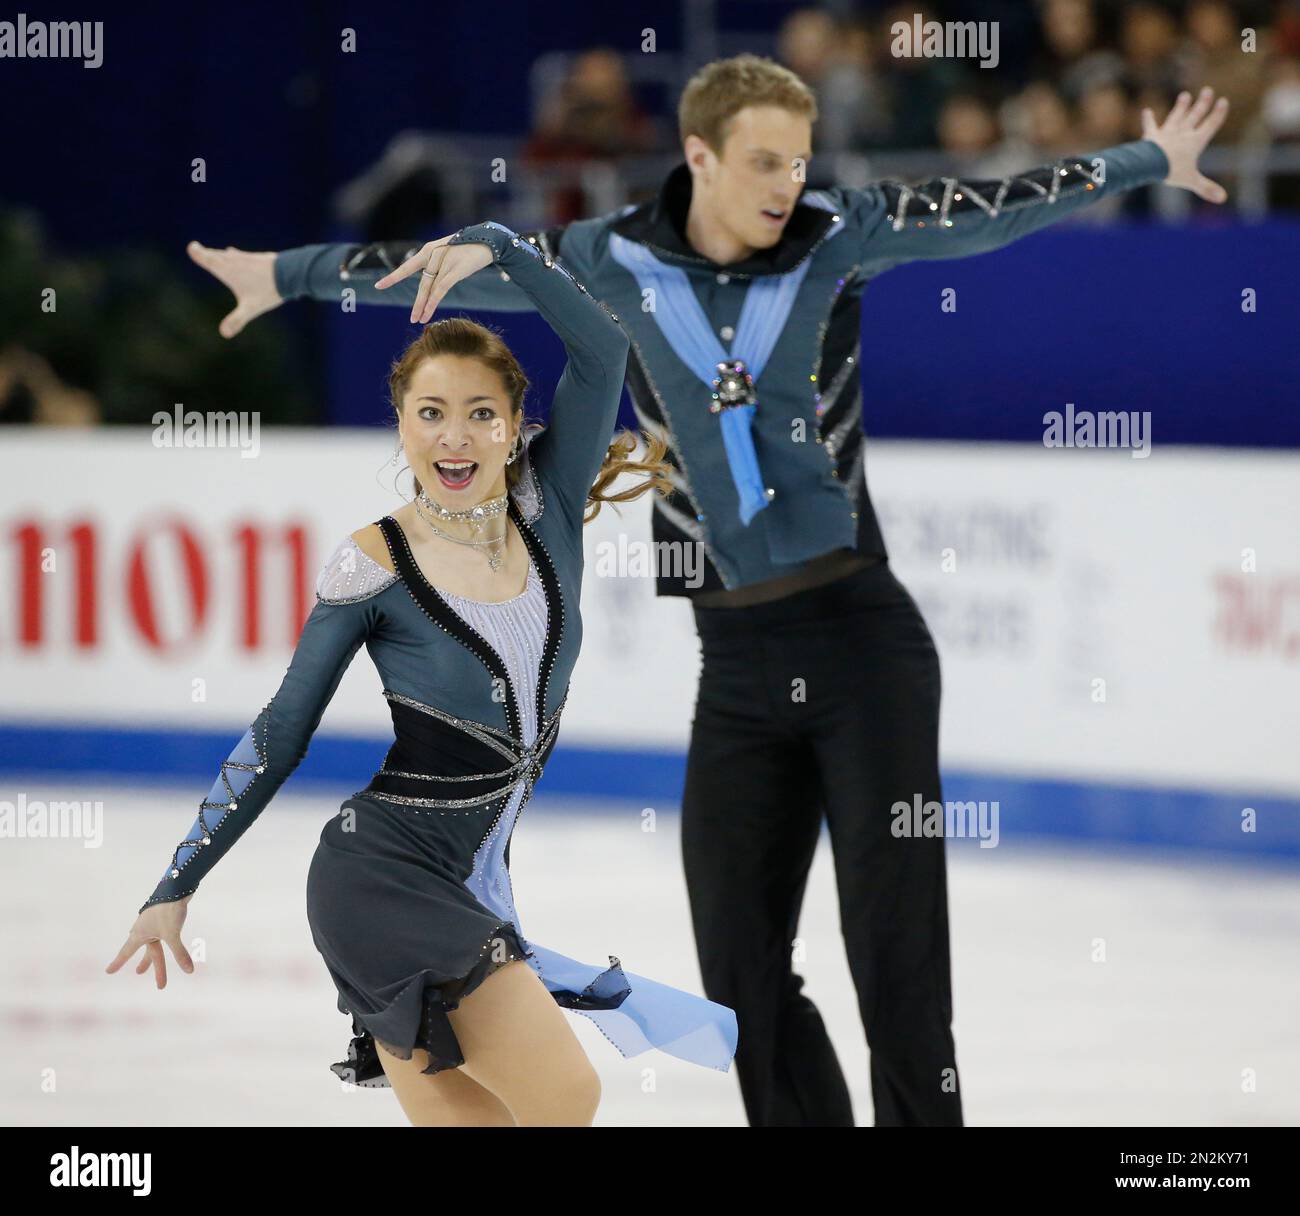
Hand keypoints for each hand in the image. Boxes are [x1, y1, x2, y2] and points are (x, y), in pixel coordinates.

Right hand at [105, 897, 194, 988]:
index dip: (118, 963)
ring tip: (147, 964)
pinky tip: (162, 939)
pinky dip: (163, 942)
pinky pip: (162, 935)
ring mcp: (153, 923)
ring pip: (153, 944)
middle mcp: (144, 929)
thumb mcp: (172, 935)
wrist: (176, 888)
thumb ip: (180, 953)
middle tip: (139, 973)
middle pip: (147, 951)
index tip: (108, 972)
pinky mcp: (164, 917)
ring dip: (154, 955)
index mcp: (140, 934)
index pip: (126, 952)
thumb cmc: (168, 911)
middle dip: (146, 964)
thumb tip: (189, 972)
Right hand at [186, 241, 282, 337]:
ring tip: (216, 254)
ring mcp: (247, 258)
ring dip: (220, 254)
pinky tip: (236, 254)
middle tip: (197, 249)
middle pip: (216, 255)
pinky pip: (242, 255)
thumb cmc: (269, 290)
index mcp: (228, 270)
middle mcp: (235, 260)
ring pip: (229, 255)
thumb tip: (224, 333)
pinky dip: (235, 256)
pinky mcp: (258, 258)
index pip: (207, 259)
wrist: (291, 273)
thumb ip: (237, 320)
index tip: (192, 247)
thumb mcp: (251, 308)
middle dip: (206, 253)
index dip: (198, 253)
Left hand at [375, 235, 493, 323]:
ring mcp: (443, 262)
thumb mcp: (450, 255)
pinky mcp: (454, 270)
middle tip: (410, 318)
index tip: (379, 286)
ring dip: (423, 306)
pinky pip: (440, 289)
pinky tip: (427, 312)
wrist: (489, 241)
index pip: (408, 266)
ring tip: (418, 320)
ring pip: (429, 289)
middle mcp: (433, 255)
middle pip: (421, 283)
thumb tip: (434, 284)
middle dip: (416, 303)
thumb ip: (440, 266)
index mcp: (429, 250)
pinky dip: (432, 301)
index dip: (393, 277)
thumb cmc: (470, 248)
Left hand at [1141, 86, 1229, 203]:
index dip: (1218, 113)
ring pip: (1176, 117)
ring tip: (1184, 95)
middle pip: (1195, 116)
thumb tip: (1222, 199)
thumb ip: (1206, 188)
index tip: (1223, 101)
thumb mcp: (1191, 180)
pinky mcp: (1151, 136)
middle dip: (1202, 104)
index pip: (1210, 125)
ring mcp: (1166, 133)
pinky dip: (1147, 119)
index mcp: (1195, 142)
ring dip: (1181, 107)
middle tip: (1208, 90)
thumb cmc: (1171, 171)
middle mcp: (1182, 133)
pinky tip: (1145, 111)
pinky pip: (1149, 126)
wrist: (1149, 164)